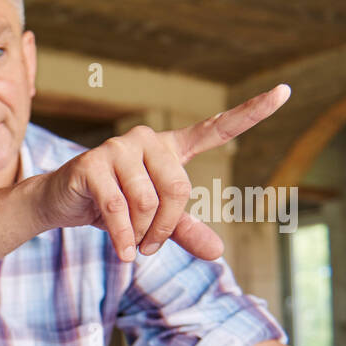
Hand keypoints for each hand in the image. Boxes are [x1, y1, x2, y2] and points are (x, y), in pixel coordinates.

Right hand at [30, 83, 290, 261]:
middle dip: (167, 227)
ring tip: (132, 245)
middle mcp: (146, 140)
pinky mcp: (91, 166)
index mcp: (169, 149)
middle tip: (153, 246)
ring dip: (142, 235)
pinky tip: (124, 253)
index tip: (284, 92)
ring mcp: (117, 149)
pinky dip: (124, 237)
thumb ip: (185, 232)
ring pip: (147, 202)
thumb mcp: (153, 221)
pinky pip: (119, 209)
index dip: (251, 112)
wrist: (61, 204)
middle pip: (178, 189)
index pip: (216, 129)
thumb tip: (217, 252)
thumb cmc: (112, 206)